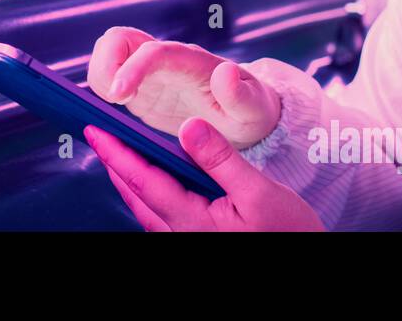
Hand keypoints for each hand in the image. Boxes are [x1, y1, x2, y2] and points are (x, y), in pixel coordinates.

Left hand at [85, 118, 324, 231]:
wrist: (308, 274)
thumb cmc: (289, 237)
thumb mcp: (259, 193)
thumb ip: (220, 160)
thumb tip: (189, 126)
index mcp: (190, 221)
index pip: (141, 180)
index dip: (115, 153)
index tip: (94, 129)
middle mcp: (182, 235)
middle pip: (136, 196)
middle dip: (116, 164)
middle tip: (101, 135)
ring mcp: (189, 242)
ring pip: (147, 210)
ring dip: (132, 180)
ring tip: (123, 153)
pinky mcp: (200, 242)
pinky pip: (163, 218)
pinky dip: (152, 194)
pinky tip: (159, 182)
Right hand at [87, 26, 281, 148]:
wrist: (245, 116)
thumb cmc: (251, 111)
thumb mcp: (253, 109)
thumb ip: (240, 93)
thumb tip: (224, 71)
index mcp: (191, 61)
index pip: (155, 52)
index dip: (133, 68)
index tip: (119, 94)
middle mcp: (165, 59)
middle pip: (120, 38)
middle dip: (104, 62)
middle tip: (112, 99)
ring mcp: (149, 73)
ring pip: (108, 53)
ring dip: (98, 76)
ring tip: (112, 108)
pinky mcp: (140, 89)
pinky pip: (107, 79)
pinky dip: (98, 91)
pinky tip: (110, 113)